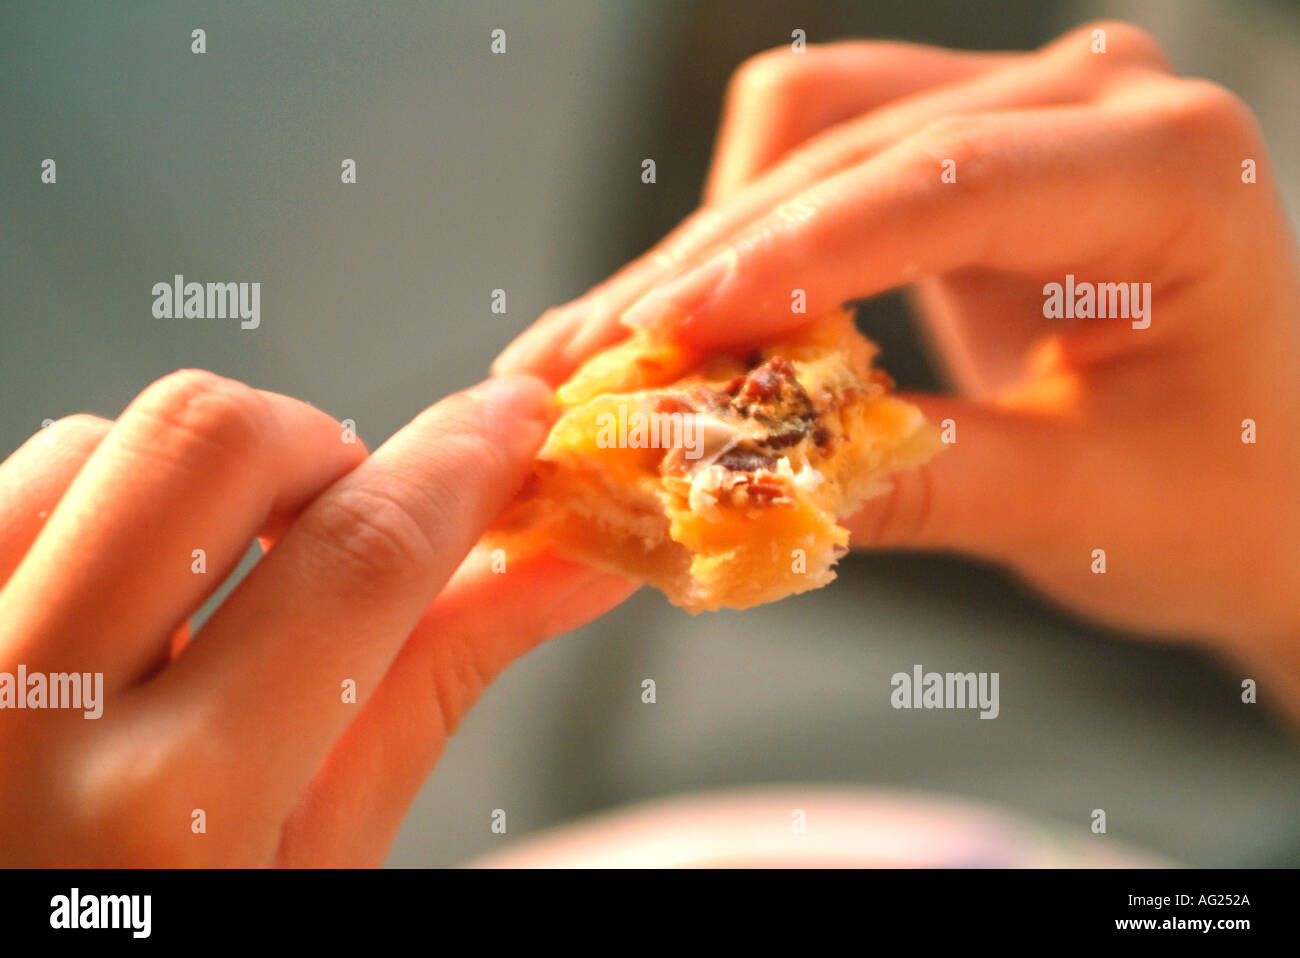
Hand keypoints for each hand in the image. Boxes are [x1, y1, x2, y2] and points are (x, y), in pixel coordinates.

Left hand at [0, 370, 633, 863]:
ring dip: (201, 482)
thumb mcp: (316, 860)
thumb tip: (561, 565)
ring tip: (226, 584)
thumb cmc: (175, 935)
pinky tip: (130, 595)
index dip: (462, 465)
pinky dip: (102, 501)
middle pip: (208, 439)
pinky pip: (15, 485)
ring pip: (94, 441)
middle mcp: (20, 718)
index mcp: (167, 813)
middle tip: (353, 520)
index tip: (511, 421)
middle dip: (322, 448)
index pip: (358, 563)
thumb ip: (432, 686)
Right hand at [494, 23, 1299, 703]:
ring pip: (806, 138)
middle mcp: (1093, 101)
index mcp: (1173, 166)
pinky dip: (736, 243)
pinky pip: (813, 165)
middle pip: (847, 148)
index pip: (947, 185)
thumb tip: (748, 481)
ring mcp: (1020, 114)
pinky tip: (684, 323)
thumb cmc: (1227, 496)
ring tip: (615, 355)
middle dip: (711, 267)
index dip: (791, 259)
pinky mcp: (959, 154)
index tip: (669, 334)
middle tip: (597, 370)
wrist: (1266, 485)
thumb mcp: (1083, 509)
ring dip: (703, 247)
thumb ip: (922, 484)